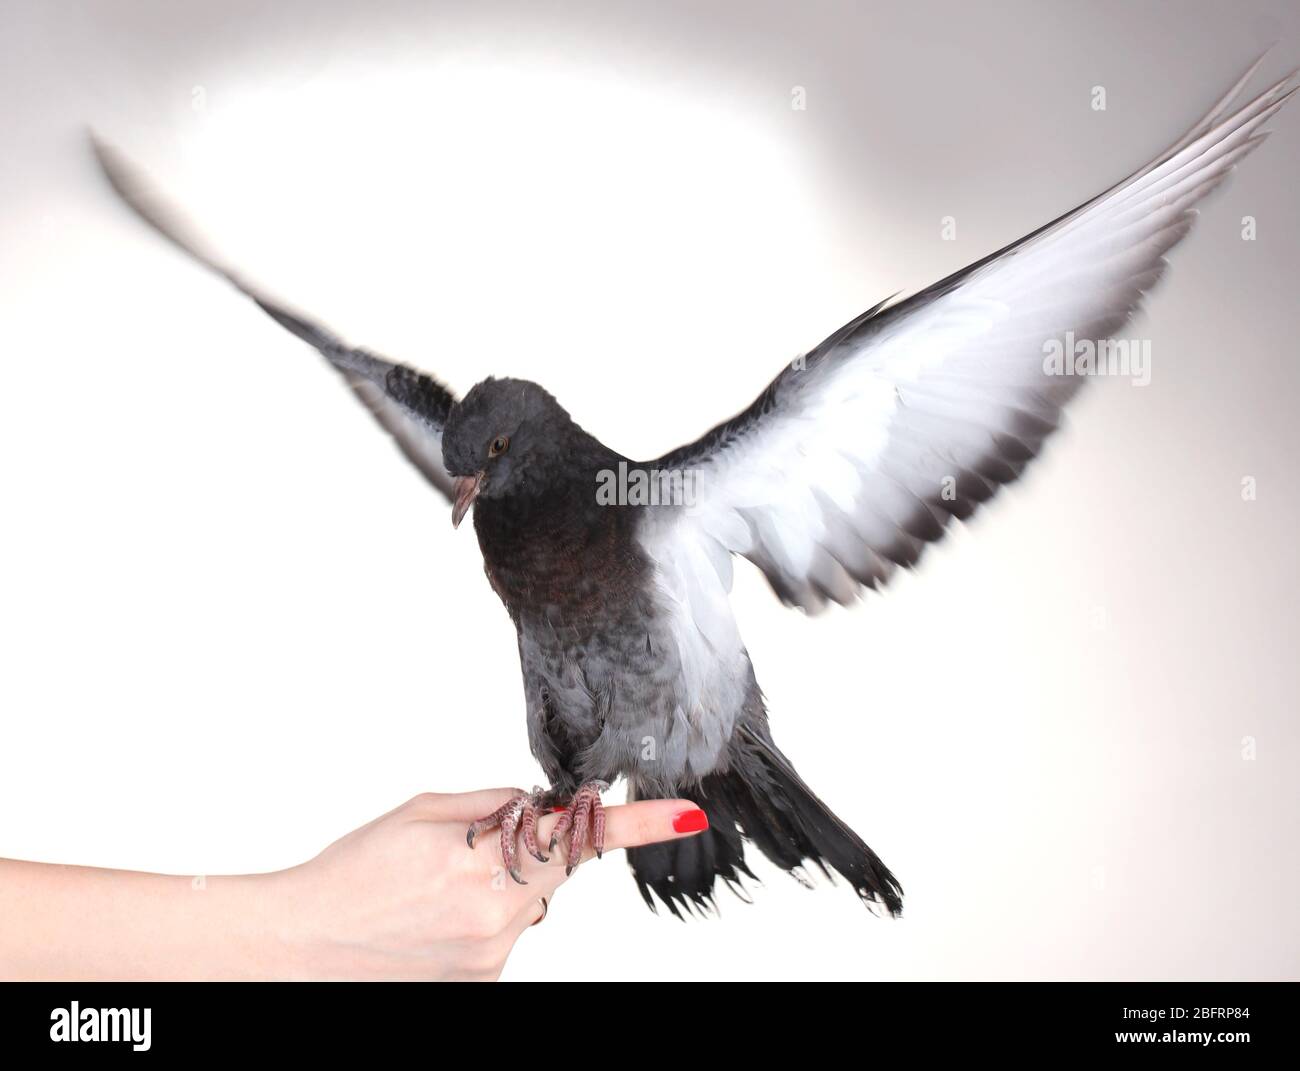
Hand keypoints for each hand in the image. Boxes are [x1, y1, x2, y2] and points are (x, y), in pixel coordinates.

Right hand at [271, 789, 707, 980]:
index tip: (685, 815)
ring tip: (440, 887)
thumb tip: (547, 801)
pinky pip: (509, 931)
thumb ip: (494, 802)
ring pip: (532, 900)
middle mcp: (496, 915)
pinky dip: (490, 913)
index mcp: (480, 860)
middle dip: (540, 846)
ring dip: (507, 882)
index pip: (580, 836)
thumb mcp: (420, 811)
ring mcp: (492, 955)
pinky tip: (440, 914)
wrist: (302, 943)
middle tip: (474, 845)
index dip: (639, 825)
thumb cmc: (353, 870)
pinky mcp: (483, 980)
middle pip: (557, 866)